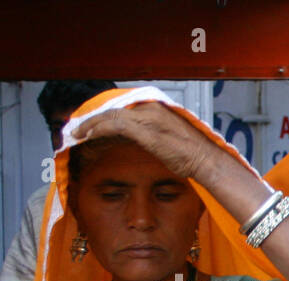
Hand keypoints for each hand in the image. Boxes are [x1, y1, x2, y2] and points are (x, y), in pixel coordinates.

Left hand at [71, 101, 223, 182]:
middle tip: (77, 128)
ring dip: (91, 124)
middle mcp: (151, 108)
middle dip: (92, 119)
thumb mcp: (169, 138)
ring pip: (110, 115)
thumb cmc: (193, 155)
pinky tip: (89, 136)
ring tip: (78, 133)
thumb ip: (152, 133)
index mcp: (157, 108)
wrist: (207, 161)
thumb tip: (136, 138)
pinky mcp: (146, 130)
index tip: (90, 124)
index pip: (123, 108)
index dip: (103, 116)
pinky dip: (100, 129)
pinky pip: (115, 125)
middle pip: (113, 109)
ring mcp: (148, 118)